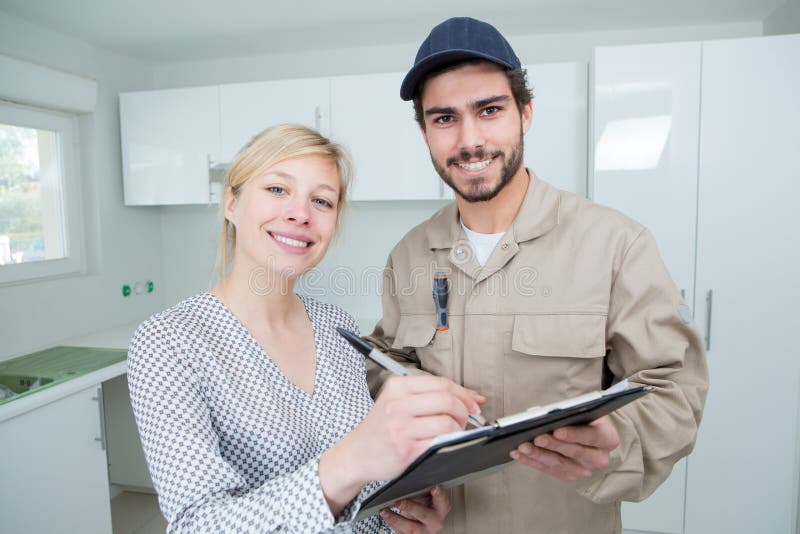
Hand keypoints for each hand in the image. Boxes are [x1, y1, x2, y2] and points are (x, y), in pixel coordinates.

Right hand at [320, 375, 483, 511]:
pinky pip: (440, 442)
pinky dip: (450, 442)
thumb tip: (473, 397)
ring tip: (455, 432)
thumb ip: (431, 396)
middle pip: (447, 400)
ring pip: (447, 421)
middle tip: (466, 418)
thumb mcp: (397, 402)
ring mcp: (401, 427)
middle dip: (465, 410)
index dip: (464, 393)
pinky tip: (446, 442)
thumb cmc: (381, 428)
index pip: (441, 383)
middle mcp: (398, 404)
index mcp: (397, 387)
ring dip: (459, 428)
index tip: (474, 402)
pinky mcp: (406, 449)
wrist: (356, 454)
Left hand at [380, 485, 449, 533]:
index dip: (439, 494)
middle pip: (424, 514)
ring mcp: (425, 532)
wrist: (424, 523)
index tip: (434, 488)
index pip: (442, 500)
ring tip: (384, 511)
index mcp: (442, 508)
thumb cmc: (425, 506)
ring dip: (395, 518)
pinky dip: (392, 524)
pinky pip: (401, 533)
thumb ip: (420, 491)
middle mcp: (435, 521)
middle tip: (398, 502)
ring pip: (410, 528)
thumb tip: (405, 482)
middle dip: (410, 507)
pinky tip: (386, 516)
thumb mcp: (426, 496)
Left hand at [510, 416, 619, 480]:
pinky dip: (532, 461)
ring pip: (560, 464)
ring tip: (522, 447)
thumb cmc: (584, 418)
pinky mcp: (570, 475)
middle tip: (536, 438)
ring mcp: (584, 469)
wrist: (590, 433)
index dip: (574, 434)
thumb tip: (544, 416)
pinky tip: (519, 454)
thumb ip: (570, 413)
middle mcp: (599, 457)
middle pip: (575, 452)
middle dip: (553, 445)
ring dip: (538, 455)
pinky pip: (549, 470)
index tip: (557, 430)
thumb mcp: (584, 411)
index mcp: (608, 438)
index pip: (592, 436)